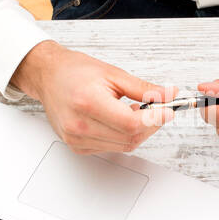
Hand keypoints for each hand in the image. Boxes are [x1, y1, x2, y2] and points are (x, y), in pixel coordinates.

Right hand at [10, 40, 176, 153]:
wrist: (49, 76)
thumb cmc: (75, 71)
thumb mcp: (113, 74)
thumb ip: (144, 88)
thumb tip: (169, 95)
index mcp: (88, 103)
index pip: (132, 123)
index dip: (155, 119)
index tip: (167, 111)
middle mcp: (79, 125)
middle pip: (130, 138)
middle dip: (150, 125)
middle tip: (157, 110)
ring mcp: (76, 139)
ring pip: (123, 146)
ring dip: (137, 131)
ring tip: (133, 111)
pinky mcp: (77, 146)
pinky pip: (111, 148)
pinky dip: (122, 136)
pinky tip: (118, 120)